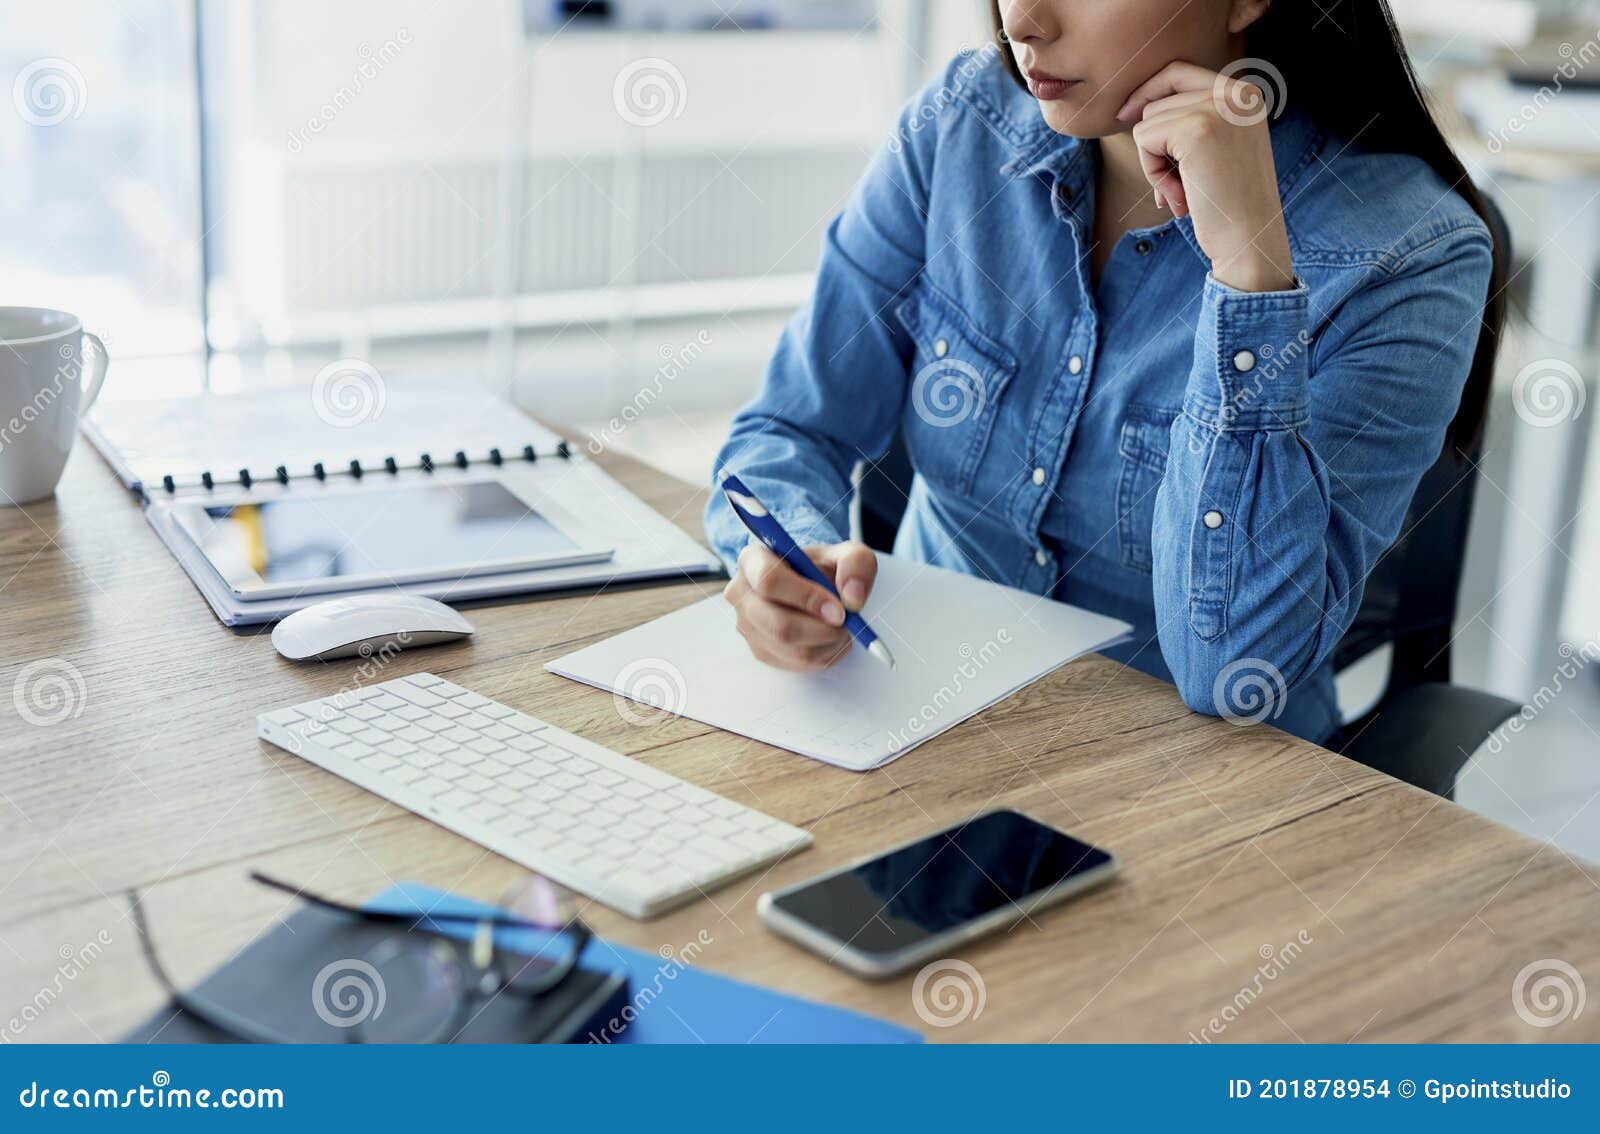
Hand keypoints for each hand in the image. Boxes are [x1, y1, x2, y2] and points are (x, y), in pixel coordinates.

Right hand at [723, 540, 878, 671]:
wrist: (814, 585)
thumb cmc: (825, 567)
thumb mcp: (848, 554)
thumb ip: (856, 565)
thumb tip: (852, 598)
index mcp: (753, 559)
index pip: (768, 580)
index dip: (806, 597)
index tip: (838, 608)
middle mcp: (741, 593)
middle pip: (779, 625)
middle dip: (821, 630)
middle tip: (846, 623)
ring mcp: (746, 625)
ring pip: (790, 648)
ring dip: (826, 644)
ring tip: (841, 628)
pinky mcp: (759, 650)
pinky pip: (794, 663)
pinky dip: (822, 655)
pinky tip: (830, 638)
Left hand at [1116, 61, 1295, 293]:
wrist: (1250, 241)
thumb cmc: (1228, 205)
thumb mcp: (1218, 150)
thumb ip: (1191, 121)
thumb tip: (1135, 109)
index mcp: (1246, 94)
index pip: (1178, 71)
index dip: (1147, 91)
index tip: (1125, 115)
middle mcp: (1238, 93)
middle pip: (1158, 99)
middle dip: (1156, 145)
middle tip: (1176, 184)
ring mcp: (1219, 108)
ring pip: (1148, 122)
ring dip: (1155, 164)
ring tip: (1184, 193)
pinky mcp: (1197, 129)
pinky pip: (1144, 139)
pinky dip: (1152, 172)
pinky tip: (1180, 196)